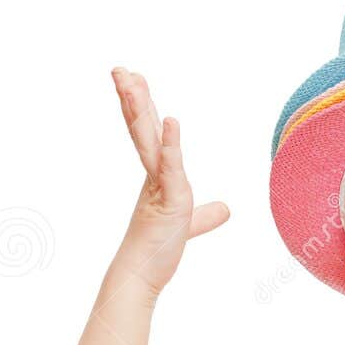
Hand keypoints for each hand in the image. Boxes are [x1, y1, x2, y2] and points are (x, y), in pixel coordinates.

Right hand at [111, 66, 229, 294]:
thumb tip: (225, 210)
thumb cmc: (157, 252)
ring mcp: (158, 186)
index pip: (146, 134)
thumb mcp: (188, 225)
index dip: (140, 107)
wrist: (141, 276)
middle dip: (130, 97)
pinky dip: (171, 144)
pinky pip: (170, 167)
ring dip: (140, 109)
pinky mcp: (169, 200)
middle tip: (118, 68)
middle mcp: (152, 176)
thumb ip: (205, 216)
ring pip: (147, 140)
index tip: (134, 80)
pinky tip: (170, 120)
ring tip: (131, 79)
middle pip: (140, 129)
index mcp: (155, 177)